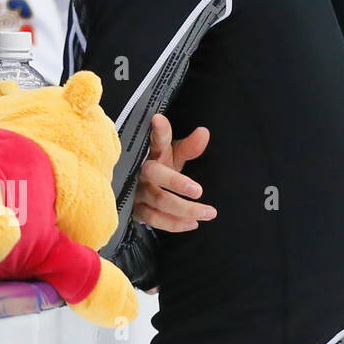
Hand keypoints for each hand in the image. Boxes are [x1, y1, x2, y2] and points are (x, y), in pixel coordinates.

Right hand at [132, 115, 217, 231]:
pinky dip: (174, 223)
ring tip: (209, 213)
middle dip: (177, 183)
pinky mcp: (135, 210)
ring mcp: (136, 191)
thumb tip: (204, 132)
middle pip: (156, 175)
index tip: (159, 120)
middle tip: (199, 191)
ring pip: (158, 201)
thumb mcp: (173, 156)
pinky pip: (154, 219)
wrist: (136, 192)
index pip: (156, 139)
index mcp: (152, 153)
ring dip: (184, 209)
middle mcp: (141, 171)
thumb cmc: (160, 169)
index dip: (158, 130)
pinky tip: (193, 224)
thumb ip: (189, 147)